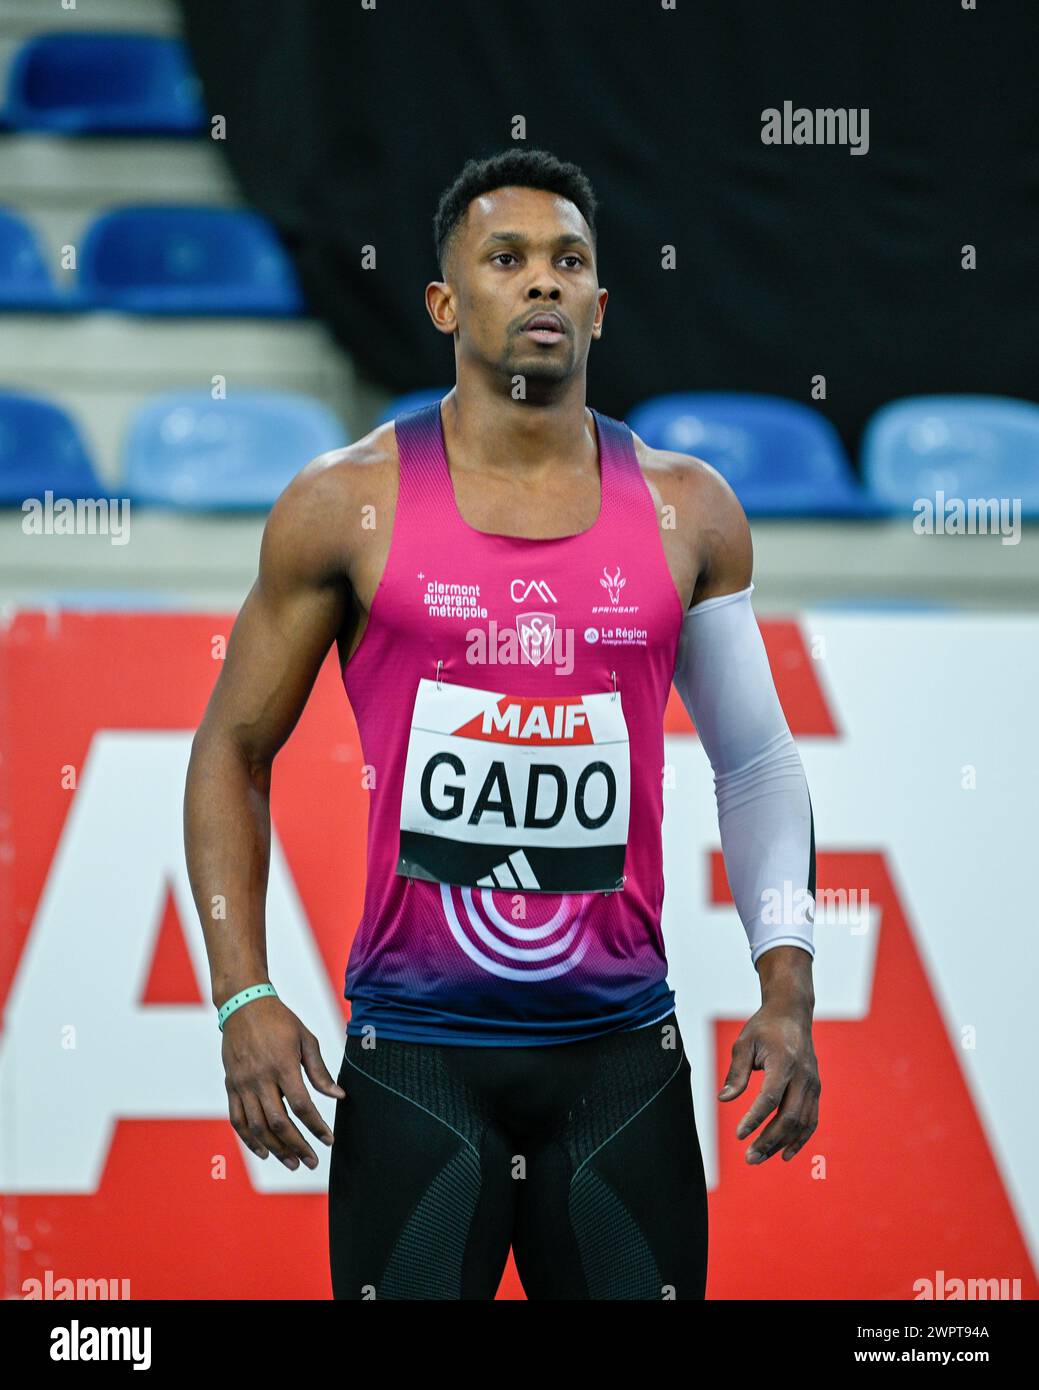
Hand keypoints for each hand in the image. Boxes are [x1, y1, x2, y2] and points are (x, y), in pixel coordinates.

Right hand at [221, 995, 345, 1169]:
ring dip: (276, 1149)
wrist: (243, 1005)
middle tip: (312, 1161)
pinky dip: (249, 1140)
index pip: (301, 1105)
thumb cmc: (280, 1021)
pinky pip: (237, 1120)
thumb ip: (320, 1071)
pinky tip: (264, 1151)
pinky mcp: (230, 1086)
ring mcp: (242, 1084)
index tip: (329, 1140)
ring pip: (257, 1126)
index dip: (317, 1126)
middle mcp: (259, 1078)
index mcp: (282, 1064)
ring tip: (292, 1162)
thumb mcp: (306, 1039)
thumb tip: (339, 1096)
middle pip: (279, 1122)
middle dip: (298, 1146)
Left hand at [718, 1002, 819, 1163]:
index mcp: (784, 1061)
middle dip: (769, 1140)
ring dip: (781, 1144)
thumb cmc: (764, 1028)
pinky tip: (784, 1154)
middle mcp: (803, 1075)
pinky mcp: (815, 1089)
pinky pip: (811, 1119)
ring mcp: (813, 1083)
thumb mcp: (744, 1044)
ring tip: (759, 1158)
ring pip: (801, 1123)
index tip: (739, 1134)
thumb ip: (736, 1073)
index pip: (770, 1097)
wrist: (793, 1014)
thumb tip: (724, 1099)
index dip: (755, 1118)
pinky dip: (800, 1139)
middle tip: (749, 1157)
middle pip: (789, 1116)